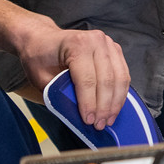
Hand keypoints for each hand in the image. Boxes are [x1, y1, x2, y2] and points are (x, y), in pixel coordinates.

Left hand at [14, 17, 131, 128]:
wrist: (42, 39)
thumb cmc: (39, 56)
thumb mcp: (42, 78)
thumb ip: (60, 94)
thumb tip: (77, 114)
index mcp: (76, 44)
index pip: (87, 79)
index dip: (89, 103)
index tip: (89, 120)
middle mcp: (96, 41)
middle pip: (107, 80)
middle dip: (104, 106)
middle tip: (100, 124)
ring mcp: (108, 44)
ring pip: (120, 78)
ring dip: (116, 102)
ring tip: (109, 119)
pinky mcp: (115, 50)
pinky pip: (123, 74)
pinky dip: (120, 92)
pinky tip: (114, 106)